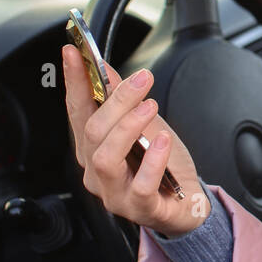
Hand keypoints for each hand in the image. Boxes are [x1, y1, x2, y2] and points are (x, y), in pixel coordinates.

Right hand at [62, 44, 208, 238]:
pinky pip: (141, 185)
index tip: (73, 52)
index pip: (77, 110)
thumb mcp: (146, 124)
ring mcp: (115, 193)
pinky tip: (161, 141)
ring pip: (106, 157)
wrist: (188, 202)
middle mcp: (97, 172)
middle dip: (115, 100)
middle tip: (142, 79)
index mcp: (94, 148)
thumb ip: (123, 102)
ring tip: (150, 106)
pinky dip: (151, 160)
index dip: (74, 81)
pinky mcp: (140, 209)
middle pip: (93, 131)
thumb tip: (105, 69)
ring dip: (128, 126)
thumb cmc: (163, 164)